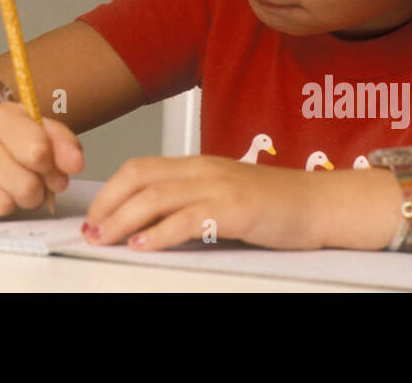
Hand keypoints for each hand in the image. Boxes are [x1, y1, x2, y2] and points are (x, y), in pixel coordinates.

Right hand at [0, 101, 83, 219]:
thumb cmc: (11, 143)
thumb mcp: (41, 133)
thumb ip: (64, 145)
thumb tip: (74, 165)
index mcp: (2, 117)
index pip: (38, 151)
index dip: (51, 169)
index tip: (48, 169)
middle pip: (25, 186)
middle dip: (34, 191)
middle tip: (27, 183)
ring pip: (3, 205)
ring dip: (12, 203)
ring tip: (6, 188)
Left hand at [82, 155, 321, 250]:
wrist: (320, 204)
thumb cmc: (274, 205)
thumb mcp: (223, 194)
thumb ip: (189, 201)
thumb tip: (147, 223)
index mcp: (197, 164)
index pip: (139, 168)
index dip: (110, 191)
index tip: (94, 216)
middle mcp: (202, 169)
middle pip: (138, 178)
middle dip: (107, 205)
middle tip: (91, 231)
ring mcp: (218, 186)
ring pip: (155, 197)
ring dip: (122, 220)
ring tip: (105, 239)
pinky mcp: (234, 208)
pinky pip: (187, 218)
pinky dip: (159, 233)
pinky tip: (143, 245)